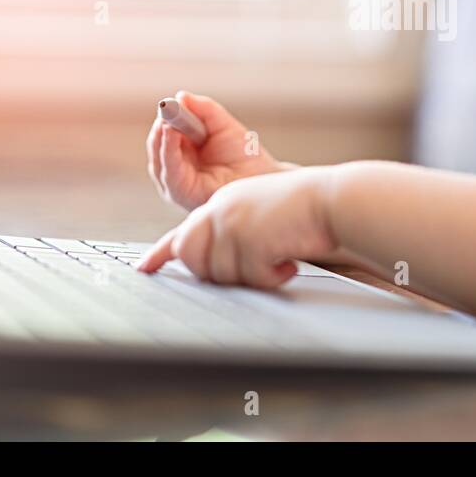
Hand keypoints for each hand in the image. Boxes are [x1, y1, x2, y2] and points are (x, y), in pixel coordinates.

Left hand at [136, 166, 339, 288]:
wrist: (331, 199)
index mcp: (220, 203)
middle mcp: (220, 210)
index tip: (144, 268)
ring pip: (221, 273)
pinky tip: (286, 262)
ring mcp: (232, 222)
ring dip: (252, 275)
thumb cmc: (304, 212)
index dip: (160, 254)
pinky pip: (250, 276)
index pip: (181, 232)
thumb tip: (209, 266)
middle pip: (193, 260)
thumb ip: (229, 235)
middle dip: (216, 274)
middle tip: (250, 269)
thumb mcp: (257, 217)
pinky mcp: (248, 236)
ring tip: (277, 259)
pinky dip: (271, 277)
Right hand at [146, 90, 291, 209]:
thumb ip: (203, 109)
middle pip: (157, 143)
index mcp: (183, 150)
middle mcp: (175, 166)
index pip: (165, 131)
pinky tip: (171, 132)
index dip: (166, 117)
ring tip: (168, 119)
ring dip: (161, 135)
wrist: (260, 178)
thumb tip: (180, 96)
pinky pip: (169, 171)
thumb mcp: (222, 124)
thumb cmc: (243, 155)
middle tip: (167, 107)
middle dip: (162, 124)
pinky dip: (167, 150)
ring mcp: (175, 181)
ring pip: (159, 156)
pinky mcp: (179, 192)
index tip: (168, 103)